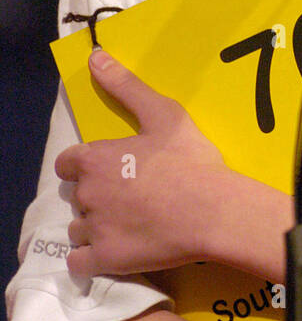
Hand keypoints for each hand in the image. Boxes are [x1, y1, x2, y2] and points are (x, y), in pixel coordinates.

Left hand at [55, 50, 237, 279]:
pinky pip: (80, 263)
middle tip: (132, 197)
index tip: (113, 170)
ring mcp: (94, 230)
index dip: (86, 166)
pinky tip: (116, 251)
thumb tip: (94, 56)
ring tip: (131, 225)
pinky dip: (92, 259)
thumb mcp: (163, 114)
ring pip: (79, 230)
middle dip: (97, 197)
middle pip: (77, 197)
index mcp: (95, 159)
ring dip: (96, 228)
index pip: (67, 164)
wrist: (214, 211)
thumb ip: (125, 86)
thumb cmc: (190, 161)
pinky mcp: (105, 260)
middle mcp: (87, 194)